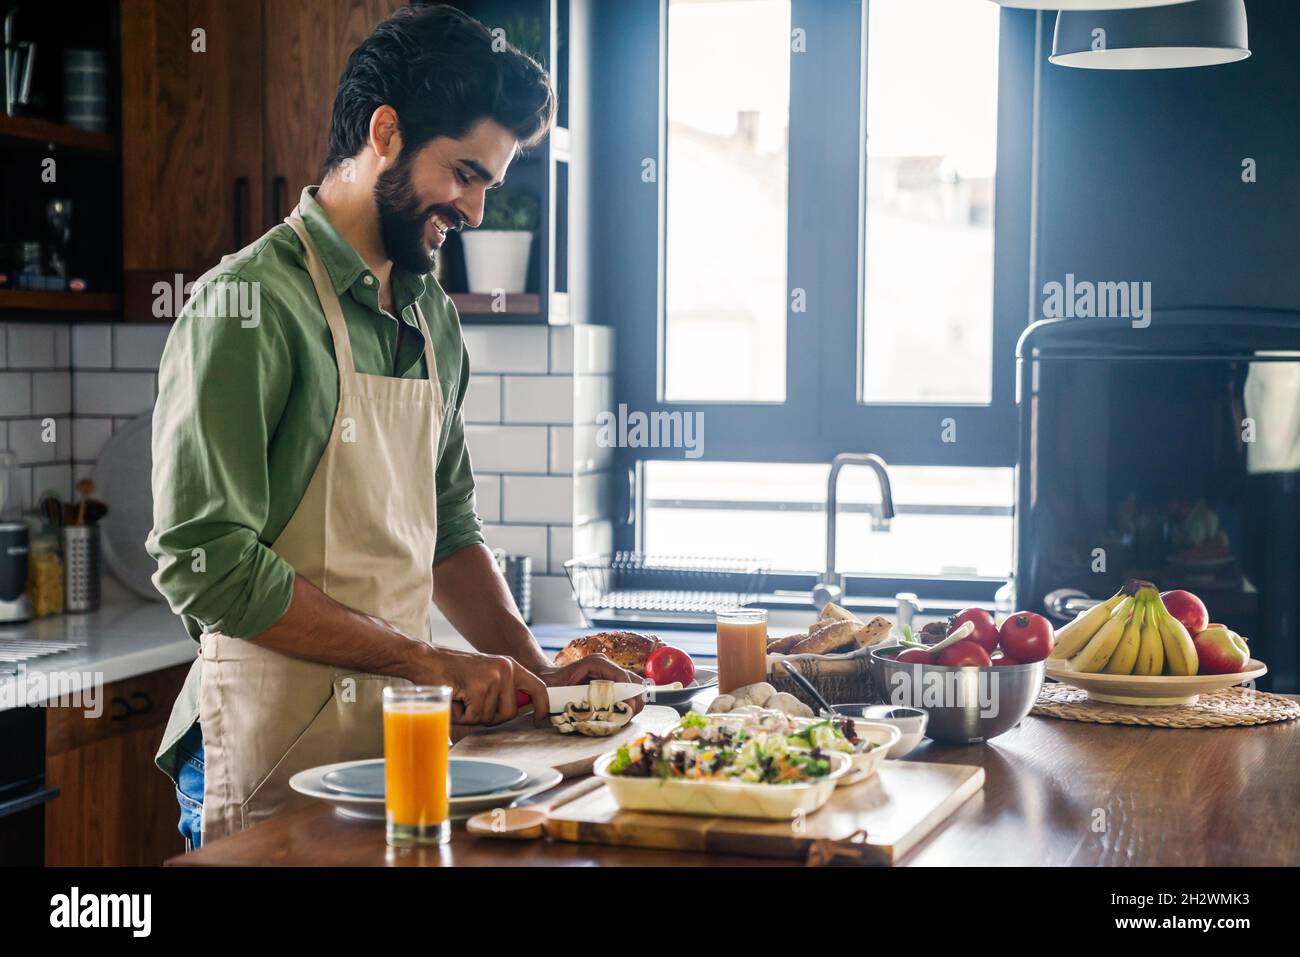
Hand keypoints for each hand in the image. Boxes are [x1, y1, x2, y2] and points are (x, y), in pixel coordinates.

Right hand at [422, 648, 550, 726]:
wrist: (426, 659)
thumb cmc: (452, 671)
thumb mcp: (485, 675)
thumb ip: (504, 690)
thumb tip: (521, 710)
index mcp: (510, 666)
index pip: (539, 688)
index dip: (542, 707)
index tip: (538, 720)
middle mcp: (506, 669)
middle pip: (510, 713)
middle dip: (490, 717)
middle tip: (472, 702)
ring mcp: (494, 677)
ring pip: (490, 717)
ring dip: (471, 715)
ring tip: (461, 696)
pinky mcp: (479, 687)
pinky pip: (474, 717)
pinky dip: (461, 714)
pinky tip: (455, 697)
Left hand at [539, 654, 645, 715]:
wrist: (548, 680)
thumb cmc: (551, 685)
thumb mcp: (560, 691)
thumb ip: (575, 698)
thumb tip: (595, 709)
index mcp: (596, 663)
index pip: (622, 677)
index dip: (629, 694)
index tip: (629, 710)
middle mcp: (606, 665)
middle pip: (633, 680)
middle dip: (635, 699)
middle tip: (629, 716)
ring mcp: (609, 672)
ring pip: (633, 686)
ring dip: (633, 702)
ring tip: (625, 716)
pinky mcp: (610, 680)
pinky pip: (627, 690)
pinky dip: (628, 702)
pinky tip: (621, 713)